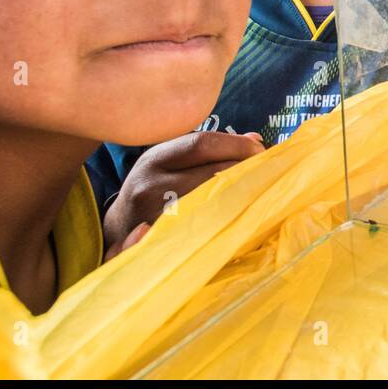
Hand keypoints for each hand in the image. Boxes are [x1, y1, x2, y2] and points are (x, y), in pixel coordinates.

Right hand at [103, 130, 264, 253]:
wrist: (116, 227)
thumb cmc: (154, 188)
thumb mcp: (170, 160)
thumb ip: (208, 150)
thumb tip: (257, 142)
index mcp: (155, 158)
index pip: (202, 144)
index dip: (237, 146)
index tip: (261, 151)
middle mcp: (150, 186)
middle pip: (211, 174)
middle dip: (246, 173)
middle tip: (271, 175)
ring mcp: (152, 218)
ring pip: (211, 206)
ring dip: (241, 200)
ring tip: (261, 196)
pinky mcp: (157, 246)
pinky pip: (200, 236)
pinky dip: (224, 227)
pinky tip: (240, 225)